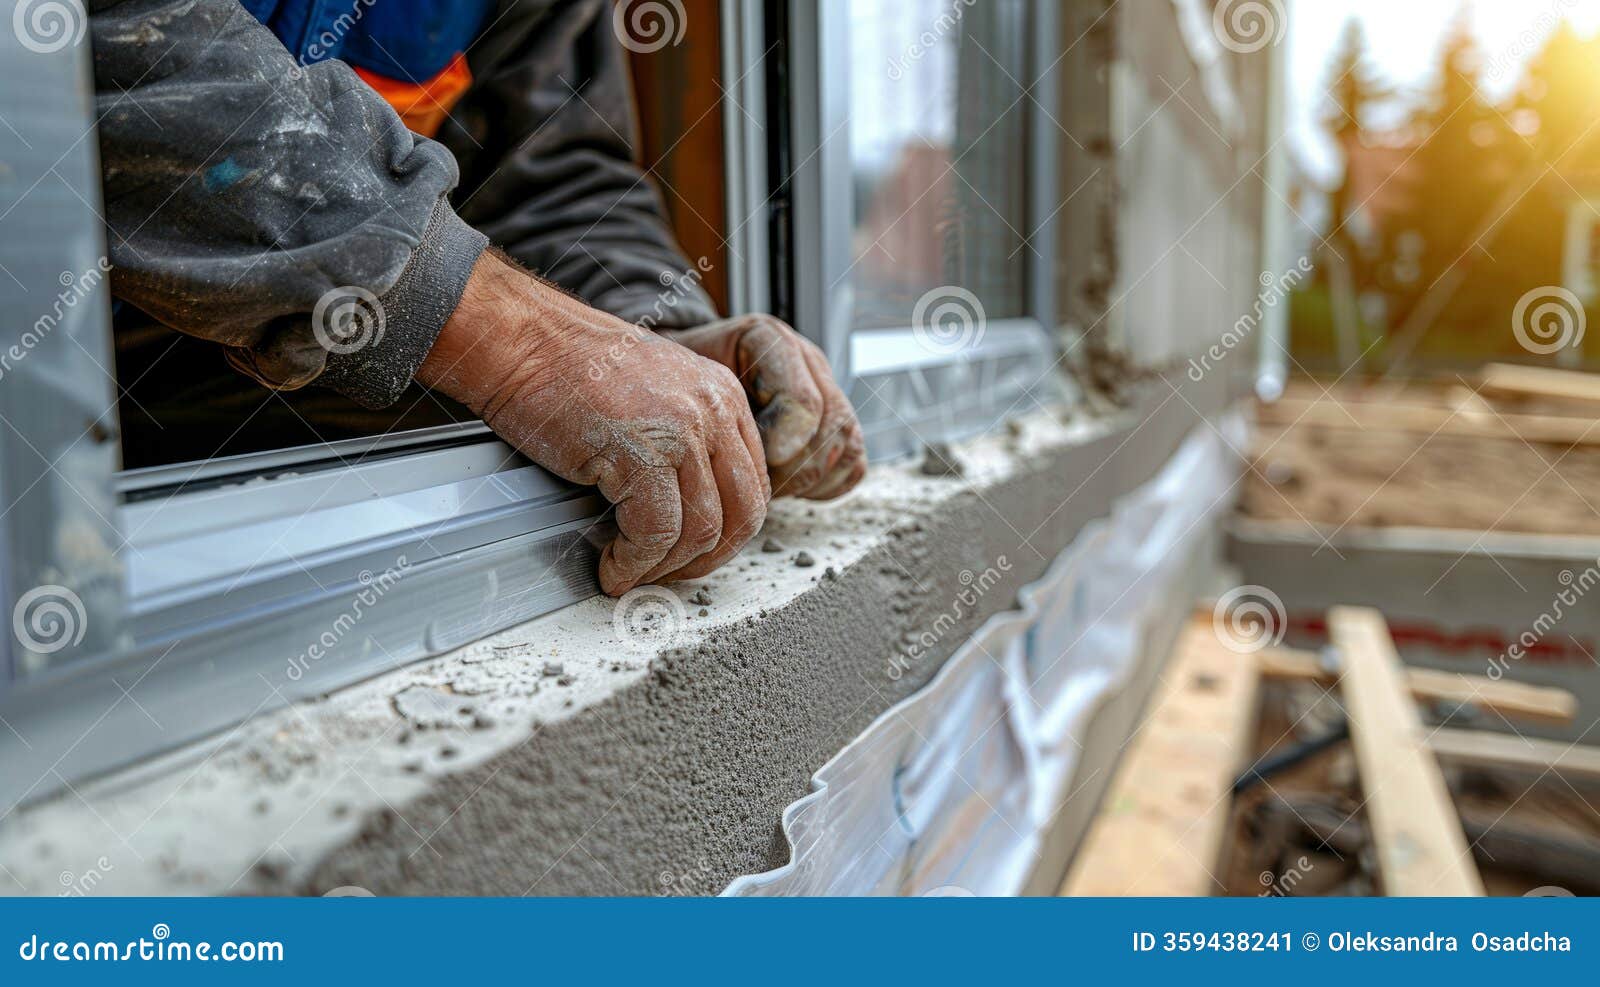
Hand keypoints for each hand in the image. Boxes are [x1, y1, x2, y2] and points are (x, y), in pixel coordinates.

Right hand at [417, 251, 768, 594]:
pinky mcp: (640, 452)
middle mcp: (713, 410)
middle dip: (705, 560)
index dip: (726, 535)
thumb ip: (686, 442)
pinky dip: (634, 562)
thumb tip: (691, 511)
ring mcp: (681, 430)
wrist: (522, 340)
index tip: (692, 554)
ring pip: (702, 530)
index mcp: (723, 396)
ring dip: (664, 567)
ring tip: (631, 570)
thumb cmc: (569, 368)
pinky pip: (655, 532)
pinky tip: (612, 565)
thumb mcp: (654, 395)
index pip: (754, 487)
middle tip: (667, 575)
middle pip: (743, 514)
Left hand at [660, 315, 865, 499]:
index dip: (783, 442)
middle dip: (795, 468)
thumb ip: (708, 410)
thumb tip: (742, 463)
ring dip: (809, 479)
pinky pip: (852, 462)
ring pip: (847, 444)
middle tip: (758, 487)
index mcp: (768, 340)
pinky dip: (826, 486)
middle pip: (833, 425)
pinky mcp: (834, 422)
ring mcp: (826, 389)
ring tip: (769, 490)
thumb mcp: (679, 386)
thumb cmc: (674, 383)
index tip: (754, 464)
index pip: (803, 401)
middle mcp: (805, 360)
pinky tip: (790, 491)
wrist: (677, 379)